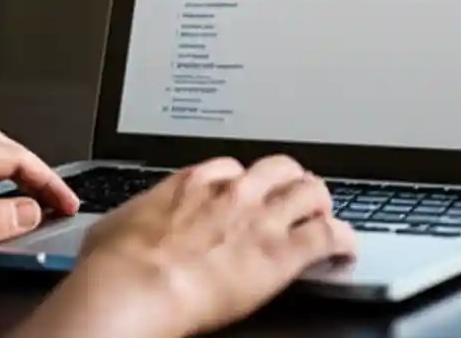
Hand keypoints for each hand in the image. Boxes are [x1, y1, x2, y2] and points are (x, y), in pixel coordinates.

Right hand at [14, 155, 355, 337]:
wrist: (132, 291)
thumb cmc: (114, 267)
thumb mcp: (115, 226)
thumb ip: (136, 218)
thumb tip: (124, 227)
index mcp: (193, 183)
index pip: (232, 168)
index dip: (243, 182)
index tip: (244, 194)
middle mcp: (233, 193)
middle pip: (279, 169)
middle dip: (289, 182)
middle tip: (292, 198)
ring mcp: (261, 220)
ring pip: (312, 191)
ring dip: (320, 203)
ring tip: (324, 216)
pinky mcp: (283, 252)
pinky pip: (329, 235)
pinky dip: (343, 239)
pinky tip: (345, 248)